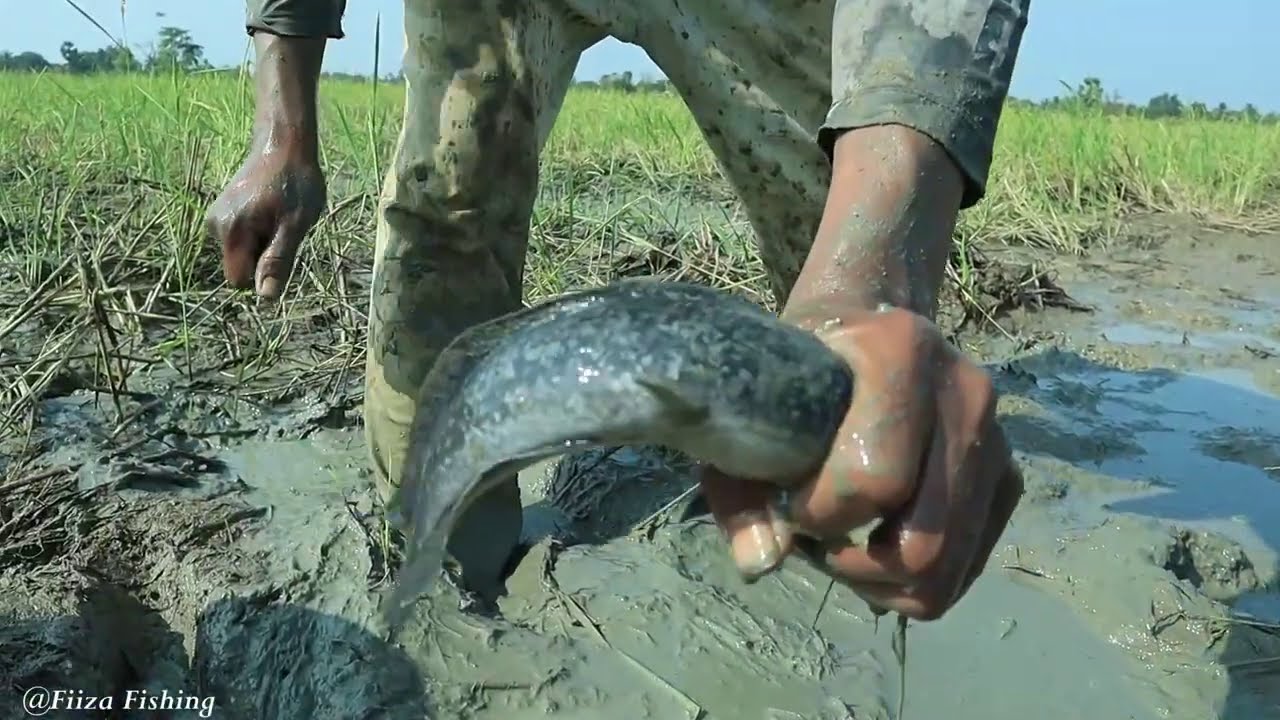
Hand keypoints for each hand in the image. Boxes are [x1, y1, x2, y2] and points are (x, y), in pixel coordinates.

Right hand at [206, 143, 325, 298]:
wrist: (283, 145)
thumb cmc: (296, 184)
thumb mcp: (295, 225)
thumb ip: (278, 261)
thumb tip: (266, 297)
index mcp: (231, 230)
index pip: (238, 280)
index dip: (262, 274)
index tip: (280, 249)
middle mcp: (214, 225)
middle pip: (240, 266)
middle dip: (263, 256)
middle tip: (283, 228)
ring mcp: (215, 218)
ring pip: (242, 253)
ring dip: (263, 244)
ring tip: (278, 217)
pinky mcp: (221, 213)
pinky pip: (241, 240)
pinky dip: (258, 233)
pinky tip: (270, 212)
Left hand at [699, 302, 1023, 619]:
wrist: (864, 322)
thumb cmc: (795, 366)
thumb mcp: (748, 409)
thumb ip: (739, 489)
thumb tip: (761, 562)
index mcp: (900, 351)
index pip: (875, 478)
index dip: (820, 513)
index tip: (787, 500)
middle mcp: (965, 391)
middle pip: (923, 542)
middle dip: (855, 565)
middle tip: (812, 541)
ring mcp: (996, 436)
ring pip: (949, 568)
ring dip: (882, 582)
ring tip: (839, 549)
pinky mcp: (1008, 474)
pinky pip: (966, 565)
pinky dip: (913, 580)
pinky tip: (872, 544)